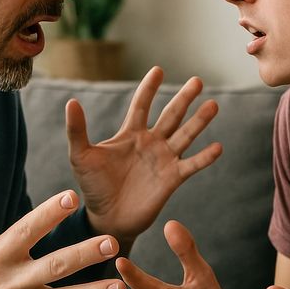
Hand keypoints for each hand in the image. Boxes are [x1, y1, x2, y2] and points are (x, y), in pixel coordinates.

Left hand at [66, 67, 221, 245]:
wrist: (106, 218)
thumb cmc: (92, 187)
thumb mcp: (80, 156)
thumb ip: (77, 130)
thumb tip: (71, 102)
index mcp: (130, 134)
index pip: (142, 105)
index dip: (149, 88)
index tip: (158, 70)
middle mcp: (151, 143)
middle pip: (171, 115)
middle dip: (184, 98)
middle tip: (197, 80)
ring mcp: (164, 160)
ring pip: (185, 135)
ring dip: (199, 121)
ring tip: (213, 105)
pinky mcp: (172, 179)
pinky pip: (192, 165)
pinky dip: (205, 157)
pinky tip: (218, 146)